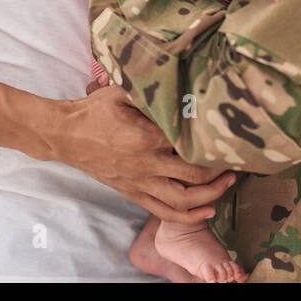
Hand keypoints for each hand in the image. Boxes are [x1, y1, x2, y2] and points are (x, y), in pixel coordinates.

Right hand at [46, 85, 236, 224]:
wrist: (65, 136)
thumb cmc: (94, 110)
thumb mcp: (121, 92)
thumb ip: (149, 92)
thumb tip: (179, 84)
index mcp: (146, 136)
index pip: (188, 145)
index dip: (211, 144)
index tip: (228, 138)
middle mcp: (146, 163)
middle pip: (193, 177)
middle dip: (219, 173)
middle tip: (236, 163)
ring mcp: (139, 182)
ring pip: (182, 201)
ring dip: (209, 197)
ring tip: (226, 187)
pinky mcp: (133, 193)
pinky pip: (164, 212)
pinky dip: (188, 216)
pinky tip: (206, 211)